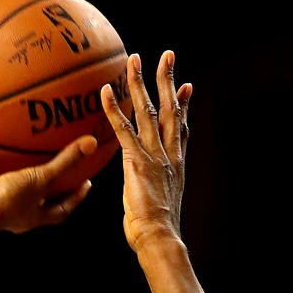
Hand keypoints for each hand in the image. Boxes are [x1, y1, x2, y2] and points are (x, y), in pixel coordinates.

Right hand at [0, 136, 96, 236]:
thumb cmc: (8, 201)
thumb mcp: (41, 178)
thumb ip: (65, 162)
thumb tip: (91, 144)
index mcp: (36, 216)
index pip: (63, 208)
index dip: (76, 197)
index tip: (86, 182)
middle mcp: (20, 212)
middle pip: (42, 199)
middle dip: (52, 185)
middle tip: (63, 167)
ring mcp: (0, 202)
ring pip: (16, 186)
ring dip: (23, 172)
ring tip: (31, 153)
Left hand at [100, 51, 190, 253]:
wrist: (159, 237)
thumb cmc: (156, 231)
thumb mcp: (159, 205)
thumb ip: (152, 190)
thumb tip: (142, 191)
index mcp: (177, 164)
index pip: (182, 128)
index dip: (184, 105)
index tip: (187, 86)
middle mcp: (169, 155)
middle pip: (170, 109)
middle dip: (168, 80)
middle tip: (167, 55)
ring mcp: (155, 156)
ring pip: (148, 111)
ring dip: (140, 83)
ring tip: (134, 60)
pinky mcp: (137, 161)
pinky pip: (123, 129)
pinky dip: (113, 108)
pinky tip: (105, 90)